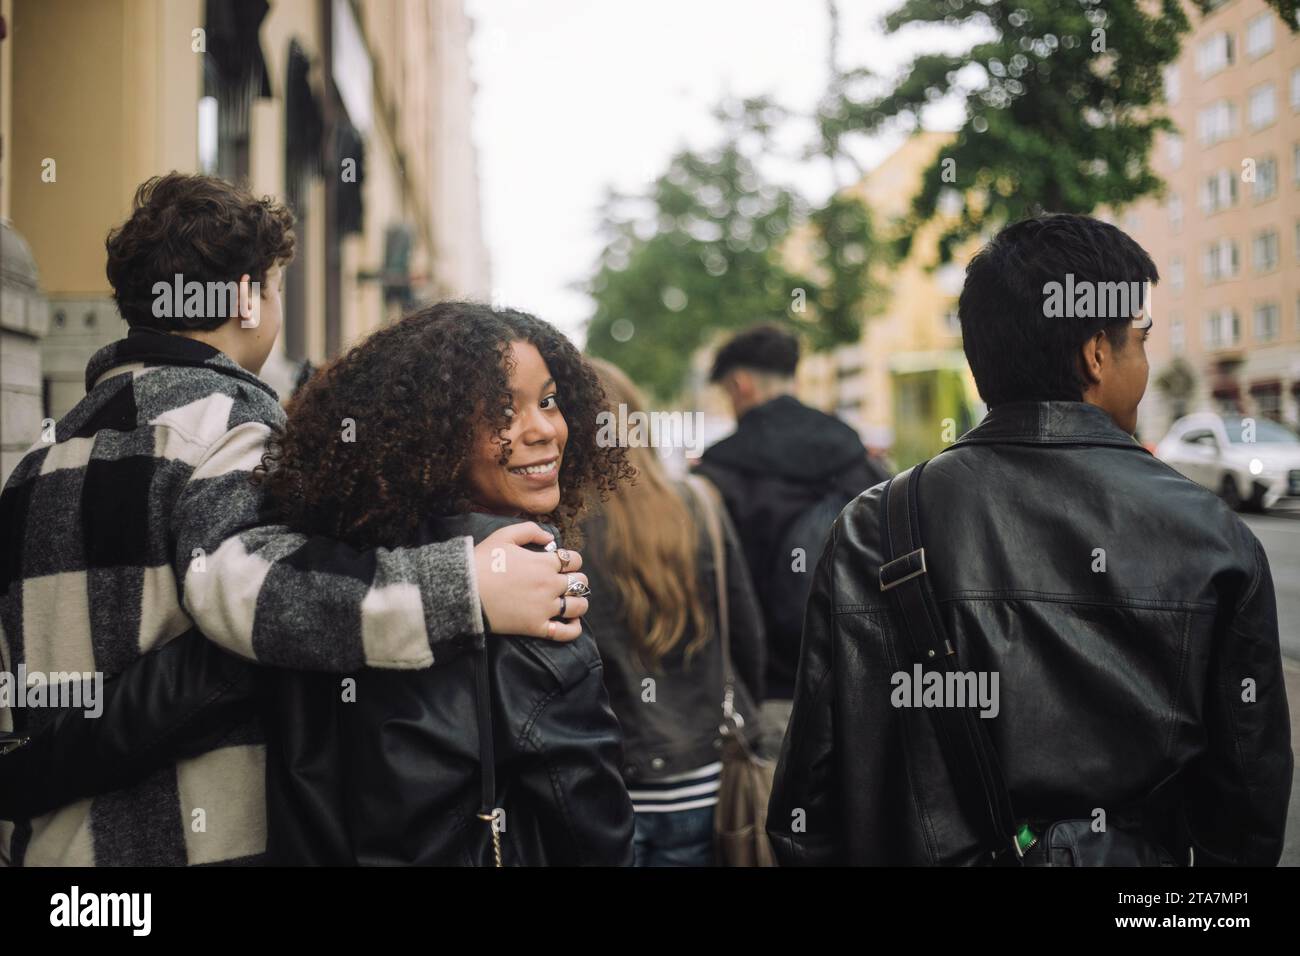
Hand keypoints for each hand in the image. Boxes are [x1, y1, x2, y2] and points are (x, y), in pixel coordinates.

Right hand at [474, 523, 588, 640]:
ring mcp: (545, 607)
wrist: (464, 590)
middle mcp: (550, 585)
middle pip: (581, 583)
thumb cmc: (482, 561)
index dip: (572, 560)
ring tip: (570, 601)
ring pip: (579, 607)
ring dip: (579, 603)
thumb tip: (550, 538)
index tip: (562, 564)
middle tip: (566, 583)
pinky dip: (574, 628)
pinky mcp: (536, 627)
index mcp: (545, 562)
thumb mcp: (504, 535)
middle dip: (577, 580)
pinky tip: (571, 622)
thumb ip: (531, 530)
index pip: (575, 560)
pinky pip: (566, 632)